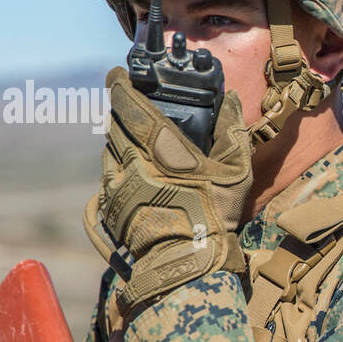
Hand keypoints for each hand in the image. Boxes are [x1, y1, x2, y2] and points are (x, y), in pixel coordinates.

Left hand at [84, 66, 253, 312]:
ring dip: (119, 141)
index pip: (128, 104)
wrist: (186, 267)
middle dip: (122, 113)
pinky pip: (107, 178)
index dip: (121, 84)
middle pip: (114, 125)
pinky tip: (134, 176)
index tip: (120, 74)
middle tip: (135, 107)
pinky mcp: (109, 208)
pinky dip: (117, 169)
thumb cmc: (214, 218)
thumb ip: (232, 131)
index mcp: (158, 148)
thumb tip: (230, 99)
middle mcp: (129, 162)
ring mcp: (115, 187)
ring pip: (108, 151)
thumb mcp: (236, 173)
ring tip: (137, 144)